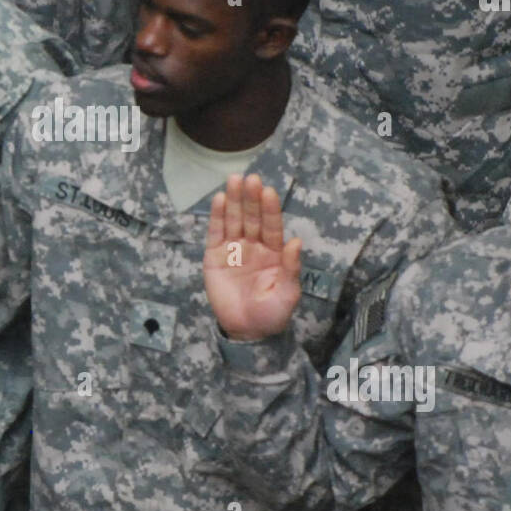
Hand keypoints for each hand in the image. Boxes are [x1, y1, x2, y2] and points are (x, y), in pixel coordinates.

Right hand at [203, 172, 301, 340]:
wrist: (247, 332)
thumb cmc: (272, 314)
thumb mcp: (288, 293)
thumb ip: (291, 267)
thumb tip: (296, 241)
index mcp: (274, 253)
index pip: (272, 226)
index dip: (270, 209)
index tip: (268, 191)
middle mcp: (254, 246)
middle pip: (252, 217)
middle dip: (251, 198)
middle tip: (250, 178)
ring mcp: (233, 250)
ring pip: (234, 220)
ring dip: (234, 200)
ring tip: (234, 180)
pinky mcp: (214, 257)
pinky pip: (216, 233)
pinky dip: (217, 217)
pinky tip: (220, 199)